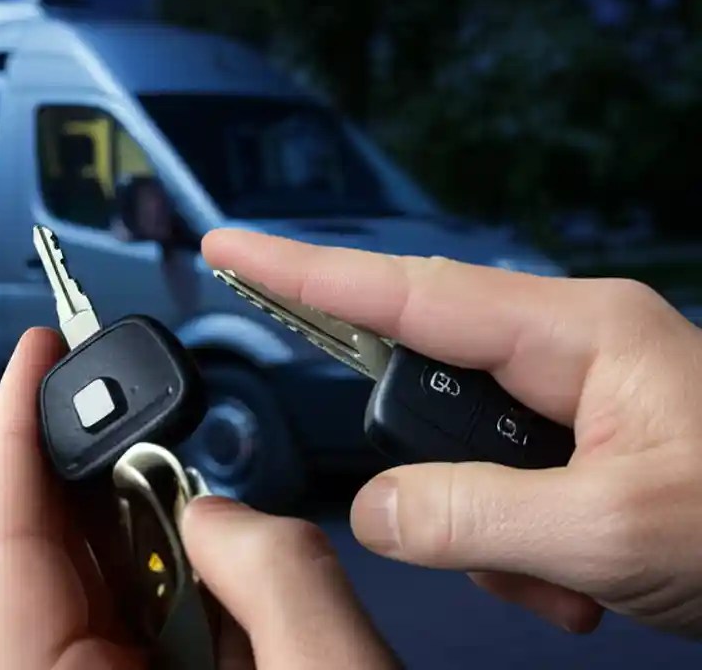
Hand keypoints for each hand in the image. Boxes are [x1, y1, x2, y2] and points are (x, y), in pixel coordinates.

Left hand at [0, 329, 398, 668]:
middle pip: (43, 544)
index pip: (1, 538)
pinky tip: (218, 564)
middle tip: (139, 401)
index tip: (38, 351)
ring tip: (195, 494)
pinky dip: (181, 573)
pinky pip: (135, 613)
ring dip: (152, 524)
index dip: (14, 428)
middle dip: (100, 464)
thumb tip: (224, 511)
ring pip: (96, 576)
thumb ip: (275, 574)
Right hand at [203, 228, 701, 639]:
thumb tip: (372, 510)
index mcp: (577, 333)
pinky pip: (500, 495)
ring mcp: (577, 403)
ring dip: (488, 536)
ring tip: (559, 585)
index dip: (303, 272)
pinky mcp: (582, 451)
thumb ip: (470, 515)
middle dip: (437, 483)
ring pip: (460, 461)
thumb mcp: (608, 529)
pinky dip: (520, 556)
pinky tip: (576, 590)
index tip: (229, 248)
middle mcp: (571, 353)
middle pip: (427, 393)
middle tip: (494, 546)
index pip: (405, 291)